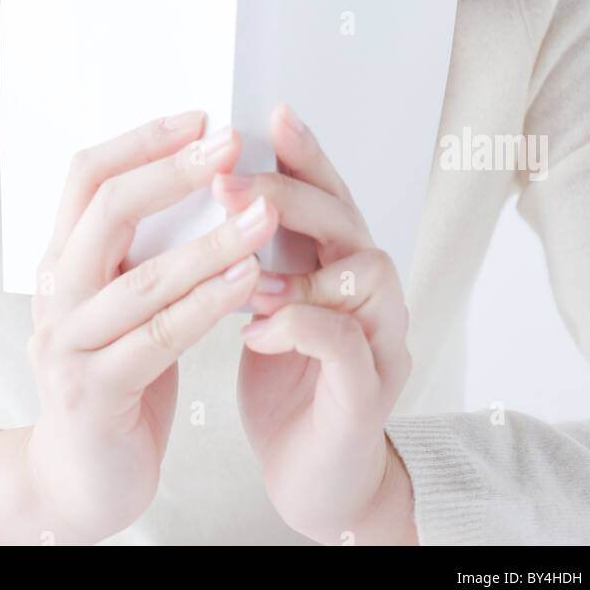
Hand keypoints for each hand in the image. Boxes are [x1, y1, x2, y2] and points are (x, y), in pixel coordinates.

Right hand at [0, 110, 278, 544]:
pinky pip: (161, 337)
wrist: (81, 478)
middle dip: (175, 171)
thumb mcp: (117, 300)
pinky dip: (208, 304)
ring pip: (144, 277)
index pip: (87, 176)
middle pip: (107, 208)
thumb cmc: (115, 375)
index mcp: (60, 259)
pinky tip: (249, 280)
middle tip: (230, 146)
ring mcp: (70, 344)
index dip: (142, 140)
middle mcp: (56, 294)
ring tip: (263, 213)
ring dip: (211, 240)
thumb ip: (141, 248)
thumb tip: (200, 173)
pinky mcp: (96, 393)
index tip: (200, 117)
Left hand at [212, 102, 415, 546]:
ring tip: (244, 275)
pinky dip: (302, 328)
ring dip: (297, 266)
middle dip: (287, 195)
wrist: (312, 474)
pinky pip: (347, 346)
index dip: (304, 152)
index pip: (328, 192)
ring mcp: (377, 340)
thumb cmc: (287, 378)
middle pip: (346, 218)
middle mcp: (370, 292)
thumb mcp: (266, 299)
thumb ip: (256, 246)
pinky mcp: (366, 393)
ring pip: (362, 273)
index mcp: (339, 262)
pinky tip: (260, 331)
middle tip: (228, 185)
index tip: (270, 114)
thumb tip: (212, 178)